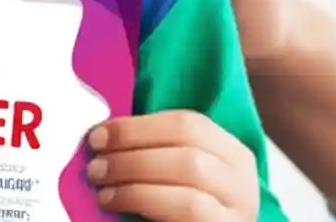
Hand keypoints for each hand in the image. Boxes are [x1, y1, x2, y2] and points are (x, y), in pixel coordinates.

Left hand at [88, 111, 258, 220]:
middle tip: (95, 167)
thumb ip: (152, 151)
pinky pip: (189, 214)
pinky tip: (118, 206)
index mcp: (230, 152)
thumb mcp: (175, 171)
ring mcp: (237, 212)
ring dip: (135, 185)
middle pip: (187, 154)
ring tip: (102, 191)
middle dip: (132, 157)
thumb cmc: (180, 202)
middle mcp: (240, 181)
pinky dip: (145, 204)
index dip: (137, 127)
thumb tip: (102, 138)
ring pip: (188, 187)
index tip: (97, 136)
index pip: (188, 123)